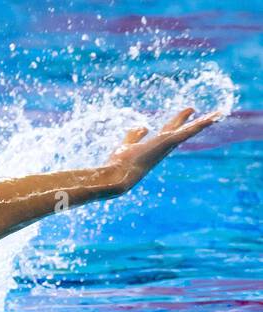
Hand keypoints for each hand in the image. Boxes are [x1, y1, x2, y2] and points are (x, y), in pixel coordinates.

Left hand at [104, 107, 221, 191]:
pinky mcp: (169, 142)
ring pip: (189, 132)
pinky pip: (189, 131)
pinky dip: (201, 124)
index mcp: (153, 146)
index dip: (178, 120)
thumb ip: (134, 136)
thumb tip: (143, 126)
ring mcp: (167, 145)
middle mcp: (163, 147)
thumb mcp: (126, 145)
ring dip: (204, 123)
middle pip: (181, 130)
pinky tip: (213, 117)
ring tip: (218, 114)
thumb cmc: (117, 164)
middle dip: (194, 121)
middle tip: (209, 112)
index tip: (190, 111)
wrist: (117, 176)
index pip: (169, 130)